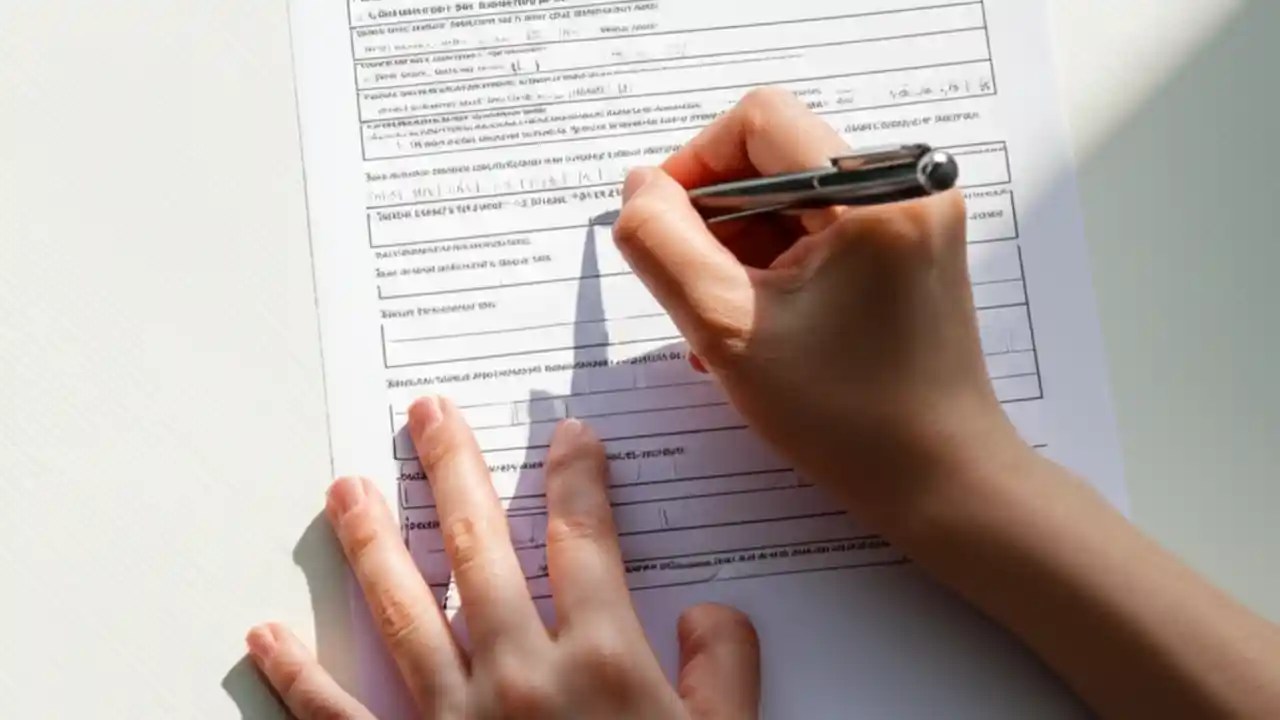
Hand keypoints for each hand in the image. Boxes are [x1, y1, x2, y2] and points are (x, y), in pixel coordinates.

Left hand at [246, 398, 759, 718]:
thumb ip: (727, 669)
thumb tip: (710, 615)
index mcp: (603, 661)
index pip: (586, 539)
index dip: (577, 479)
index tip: (568, 437)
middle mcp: (521, 675)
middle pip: (482, 549)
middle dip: (456, 472)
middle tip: (428, 416)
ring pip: (404, 609)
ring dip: (374, 541)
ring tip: (348, 489)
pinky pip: (341, 718)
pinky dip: (298, 677)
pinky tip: (266, 637)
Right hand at [614, 87, 1031, 530]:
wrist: (942, 478)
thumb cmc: (850, 420)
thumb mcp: (728, 331)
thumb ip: (664, 247)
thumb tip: (639, 189)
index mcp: (873, 194)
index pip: (759, 122)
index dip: (695, 165)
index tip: (664, 227)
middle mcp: (908, 187)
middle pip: (777, 158)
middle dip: (720, 222)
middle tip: (696, 294)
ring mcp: (916, 217)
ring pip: (795, 198)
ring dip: (745, 251)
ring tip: (727, 325)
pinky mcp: (912, 248)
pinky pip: (825, 229)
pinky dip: (780, 267)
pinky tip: (761, 325)